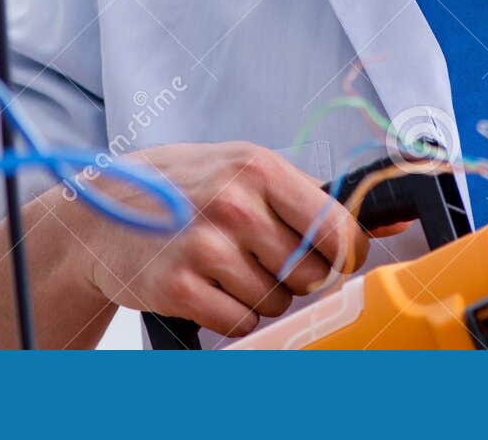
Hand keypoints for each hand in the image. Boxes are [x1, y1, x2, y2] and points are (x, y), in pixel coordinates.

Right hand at [80, 141, 371, 339]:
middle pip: (310, 272)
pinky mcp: (182, 286)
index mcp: (257, 168)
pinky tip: (208, 287)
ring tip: (226, 266)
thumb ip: (303, 194)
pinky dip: (232, 314)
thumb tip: (388, 223)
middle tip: (261, 256)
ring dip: (261, 294)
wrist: (100, 213)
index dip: (345, 253)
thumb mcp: (240, 167)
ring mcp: (206, 245)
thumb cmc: (181, 187)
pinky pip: (241, 321)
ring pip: (277, 300)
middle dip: (296, 275)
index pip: (337, 227)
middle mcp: (234, 203)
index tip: (334, 257)